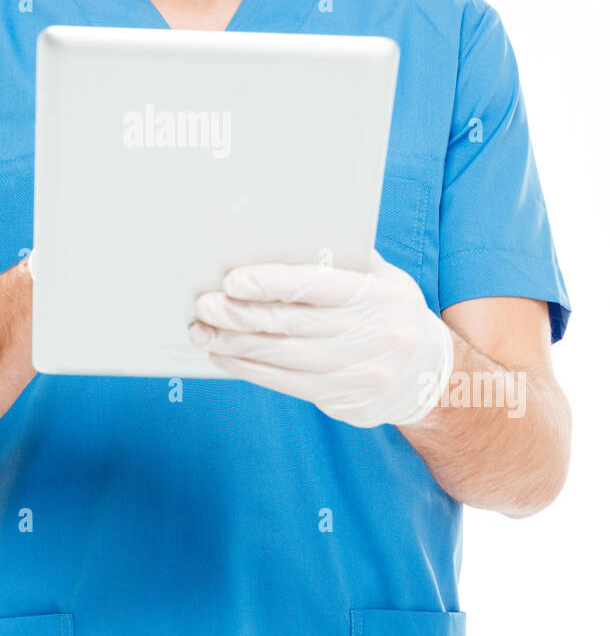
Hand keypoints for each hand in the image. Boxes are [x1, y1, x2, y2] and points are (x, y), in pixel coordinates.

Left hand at [189, 251, 453, 428]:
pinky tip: (225, 356)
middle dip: (241, 315)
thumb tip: (284, 237)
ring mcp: (356, 371)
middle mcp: (370, 335)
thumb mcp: (384, 279)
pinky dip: (249, 369)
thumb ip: (344, 260)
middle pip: (293, 325)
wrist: (433, 378)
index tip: (234, 280)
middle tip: (205, 305)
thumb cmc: (393, 313)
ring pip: (283, 358)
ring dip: (236, 345)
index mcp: (377, 295)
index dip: (273, 283)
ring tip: (202, 332)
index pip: (317, 287)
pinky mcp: (342, 399)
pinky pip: (286, 384)